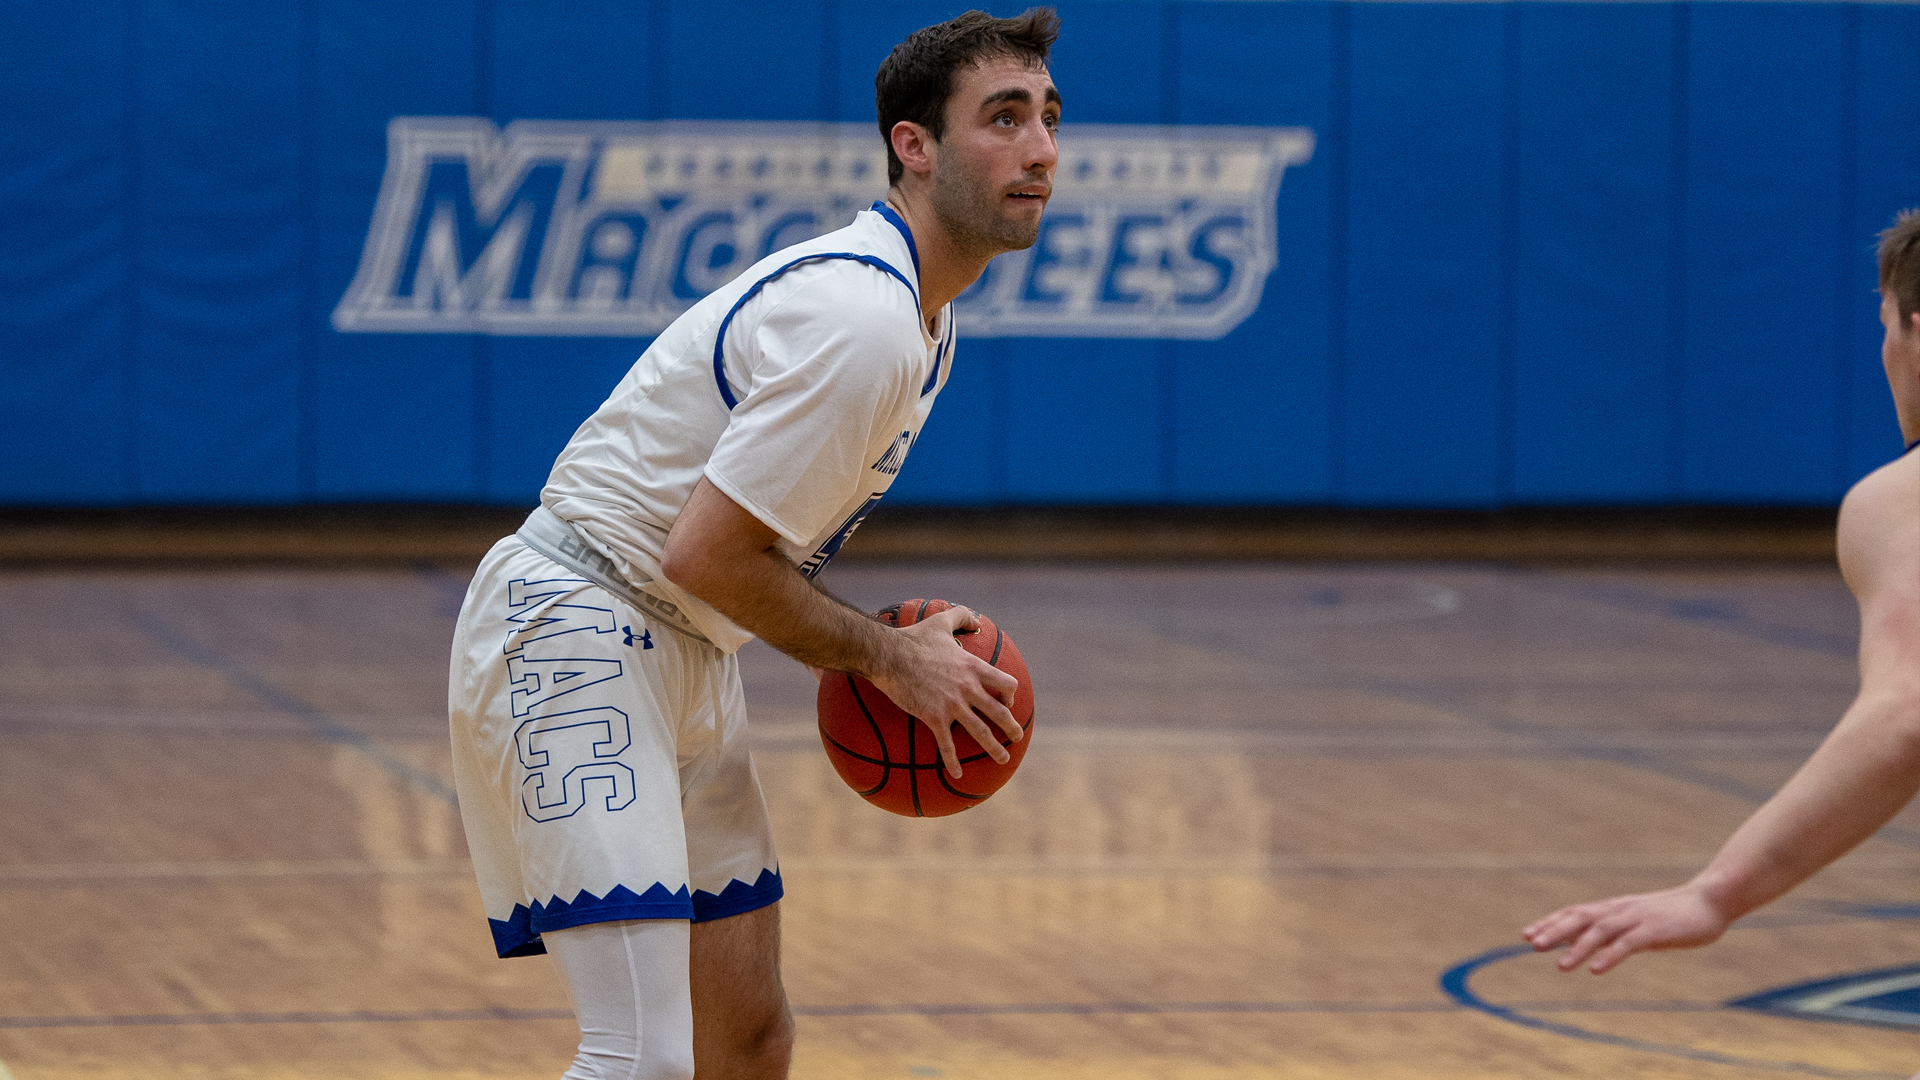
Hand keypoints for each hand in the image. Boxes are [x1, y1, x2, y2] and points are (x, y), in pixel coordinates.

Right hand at [867, 605, 1021, 778]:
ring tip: (1003, 759)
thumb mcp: (940, 621)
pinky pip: (947, 744)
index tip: (1007, 700)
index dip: (1010, 693)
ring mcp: (952, 704)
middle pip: (999, 712)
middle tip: (1017, 736)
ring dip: (994, 748)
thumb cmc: (913, 637)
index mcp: (972, 667)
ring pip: (980, 731)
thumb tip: (976, 618)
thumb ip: (961, 616)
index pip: (1005, 683)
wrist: (889, 655)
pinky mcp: (934, 717)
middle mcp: (968, 687)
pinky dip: (953, 761)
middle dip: (1012, 726)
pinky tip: (957, 774)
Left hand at [1522, 884, 1731, 973]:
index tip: (1526, 934)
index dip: (1550, 922)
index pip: (1574, 912)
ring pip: (1600, 932)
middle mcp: (1619, 910)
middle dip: (1554, 930)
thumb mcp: (1637, 921)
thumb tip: (1589, 944)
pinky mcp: (1654, 931)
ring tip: (1560, 967)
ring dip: (1578, 948)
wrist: (1708, 901)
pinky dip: (1610, 956)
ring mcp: (1636, 919)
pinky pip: (1628, 944)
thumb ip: (1614, 930)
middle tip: (1531, 944)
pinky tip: (1595, 969)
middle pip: (1580, 918)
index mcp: (1613, 908)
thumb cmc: (1670, 914)